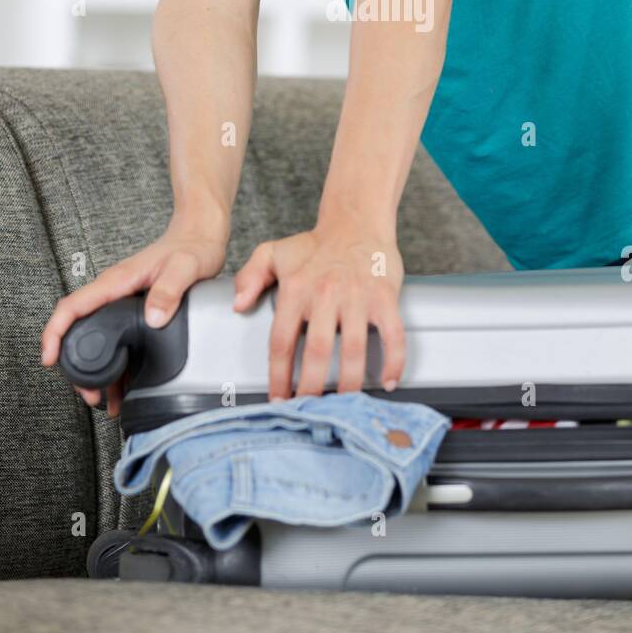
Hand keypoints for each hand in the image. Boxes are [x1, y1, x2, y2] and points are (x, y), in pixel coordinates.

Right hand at [40, 211, 229, 416]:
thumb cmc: (191, 247)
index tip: (49, 358)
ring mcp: (121, 301)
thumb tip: (153, 319)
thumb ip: (169, 290)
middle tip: (88, 394)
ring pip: (96, 338)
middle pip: (78, 329)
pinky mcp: (133, 309)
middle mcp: (113, 292)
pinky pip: (115, 338)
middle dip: (75, 365)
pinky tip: (125, 385)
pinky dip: (116, 364)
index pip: (72, 306)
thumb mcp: (185, 268)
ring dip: (96, 370)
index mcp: (116, 282)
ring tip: (106, 400)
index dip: (55, 332)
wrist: (199, 234)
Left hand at [233, 220, 405, 399]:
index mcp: (297, 289)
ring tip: (344, 405)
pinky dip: (393, 360)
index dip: (278, 374)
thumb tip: (237, 305)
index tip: (278, 398)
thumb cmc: (316, 244)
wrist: (356, 221)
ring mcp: (358, 296)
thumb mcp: (273, 252)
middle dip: (311, 386)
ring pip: (353, 348)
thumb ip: (250, 276)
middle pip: (316, 350)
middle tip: (310, 411)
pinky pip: (392, 334)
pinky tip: (388, 380)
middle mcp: (326, 294)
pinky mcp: (385, 297)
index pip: (282, 340)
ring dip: (348, 382)